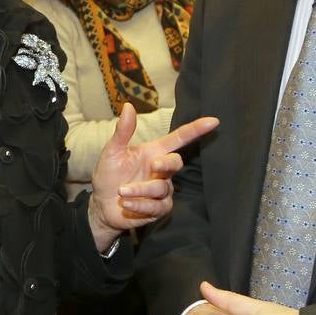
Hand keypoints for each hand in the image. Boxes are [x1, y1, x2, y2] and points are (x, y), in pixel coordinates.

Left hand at [88, 104, 218, 248]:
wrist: (101, 205)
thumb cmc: (109, 175)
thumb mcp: (112, 152)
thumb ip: (123, 131)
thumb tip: (128, 105)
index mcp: (154, 152)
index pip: (180, 139)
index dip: (196, 130)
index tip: (213, 121)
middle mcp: (161, 171)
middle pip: (177, 162)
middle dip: (167, 163)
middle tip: (153, 165)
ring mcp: (162, 190)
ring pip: (162, 188)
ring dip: (140, 189)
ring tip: (121, 191)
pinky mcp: (159, 209)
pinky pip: (157, 207)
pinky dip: (139, 204)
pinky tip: (125, 203)